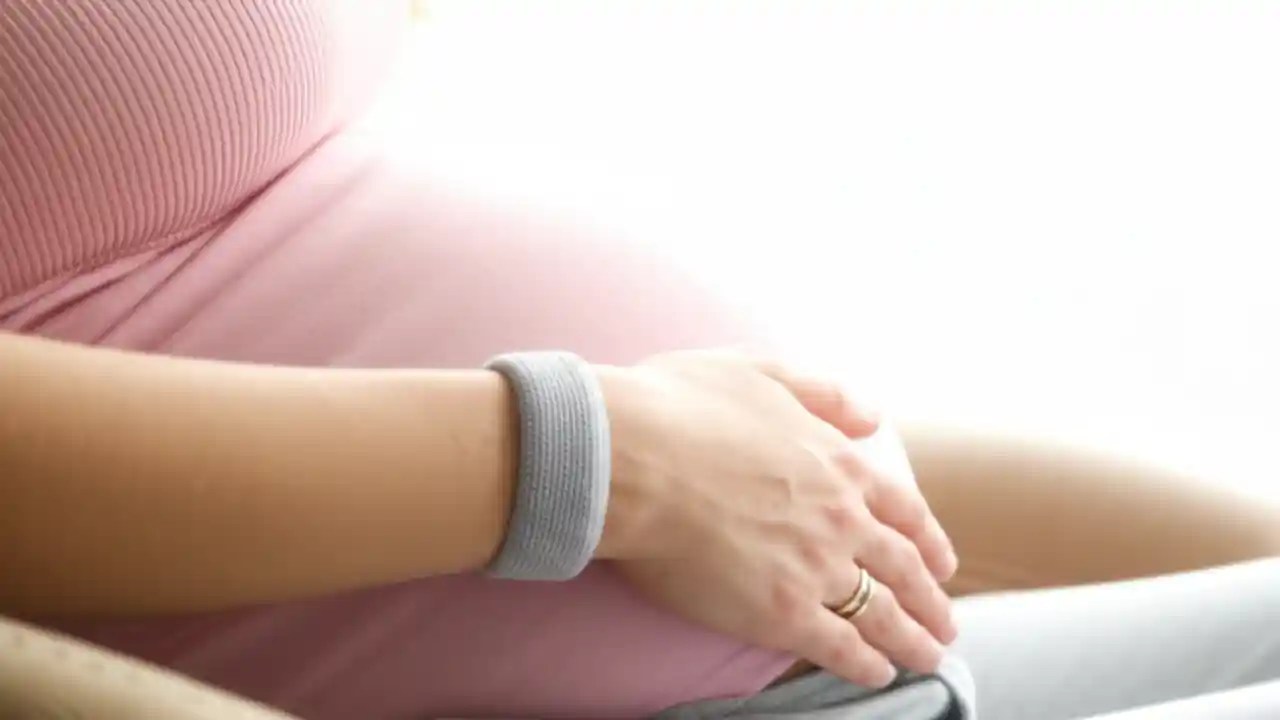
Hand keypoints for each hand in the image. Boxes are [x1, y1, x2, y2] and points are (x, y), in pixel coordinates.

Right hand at [595, 350, 956, 687]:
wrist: (633, 457)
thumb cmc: (679, 406)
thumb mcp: (760, 371)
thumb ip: (822, 394)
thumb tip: (872, 418)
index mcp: (838, 463)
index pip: (902, 511)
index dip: (928, 542)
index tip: (943, 565)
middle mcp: (841, 519)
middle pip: (903, 568)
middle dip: (929, 601)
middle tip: (945, 625)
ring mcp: (816, 568)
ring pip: (881, 613)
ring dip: (912, 640)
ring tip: (927, 658)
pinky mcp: (780, 612)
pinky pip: (838, 646)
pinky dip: (865, 664)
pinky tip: (877, 674)